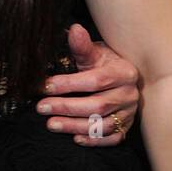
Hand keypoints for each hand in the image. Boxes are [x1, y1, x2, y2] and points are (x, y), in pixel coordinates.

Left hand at [36, 24, 139, 145]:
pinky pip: (113, 138)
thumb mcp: (94, 53)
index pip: (95, 81)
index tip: (45, 86)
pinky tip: (75, 139)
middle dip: (67, 108)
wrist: (122, 76)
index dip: (69, 84)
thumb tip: (74, 29)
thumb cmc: (105, 64)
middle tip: (42, 108)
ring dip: (75, 126)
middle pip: (98, 105)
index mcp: (124, 73)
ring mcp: (129, 113)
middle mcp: (129, 94)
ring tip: (51, 124)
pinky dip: (94, 141)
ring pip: (103, 125)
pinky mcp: (127, 127)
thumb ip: (82, 46)